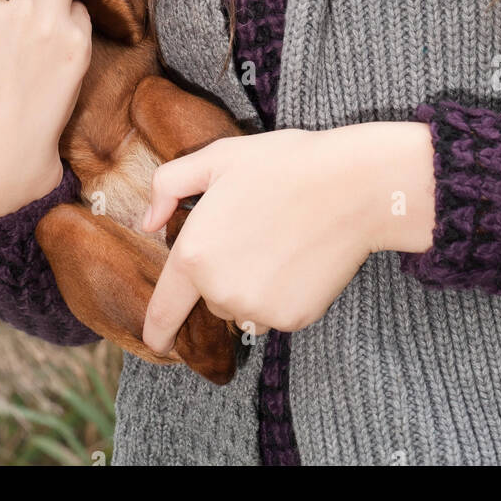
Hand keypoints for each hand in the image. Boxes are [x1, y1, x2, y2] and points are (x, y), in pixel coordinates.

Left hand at [140, 120, 434, 355]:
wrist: (351, 186)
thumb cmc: (283, 165)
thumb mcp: (217, 158)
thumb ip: (169, 185)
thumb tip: (149, 221)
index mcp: (195, 255)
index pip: (165, 309)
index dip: (157, 330)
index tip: (157, 342)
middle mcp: (220, 292)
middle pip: (211, 298)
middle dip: (224, 273)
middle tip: (254, 231)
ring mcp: (259, 310)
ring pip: (243, 309)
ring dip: (252, 288)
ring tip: (280, 242)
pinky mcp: (294, 319)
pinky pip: (276, 314)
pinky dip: (283, 295)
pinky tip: (301, 259)